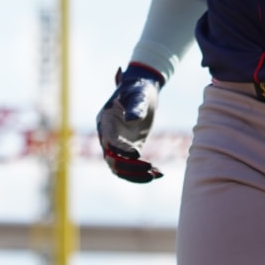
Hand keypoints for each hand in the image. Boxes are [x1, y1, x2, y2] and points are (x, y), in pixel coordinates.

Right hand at [95, 63, 164, 182]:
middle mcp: (108, 136)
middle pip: (112, 160)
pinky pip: (132, 165)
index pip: (109, 141)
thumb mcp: (138, 95)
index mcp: (105, 121)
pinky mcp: (129, 148)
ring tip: (155, 175)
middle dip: (129, 167)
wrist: (143, 89)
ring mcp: (118, 144)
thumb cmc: (139, 89)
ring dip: (136, 174)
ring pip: (120, 167)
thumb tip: (132, 120)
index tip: (138, 153)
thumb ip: (135, 106)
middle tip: (149, 169)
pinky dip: (143, 171)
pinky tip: (159, 173)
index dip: (121, 150)